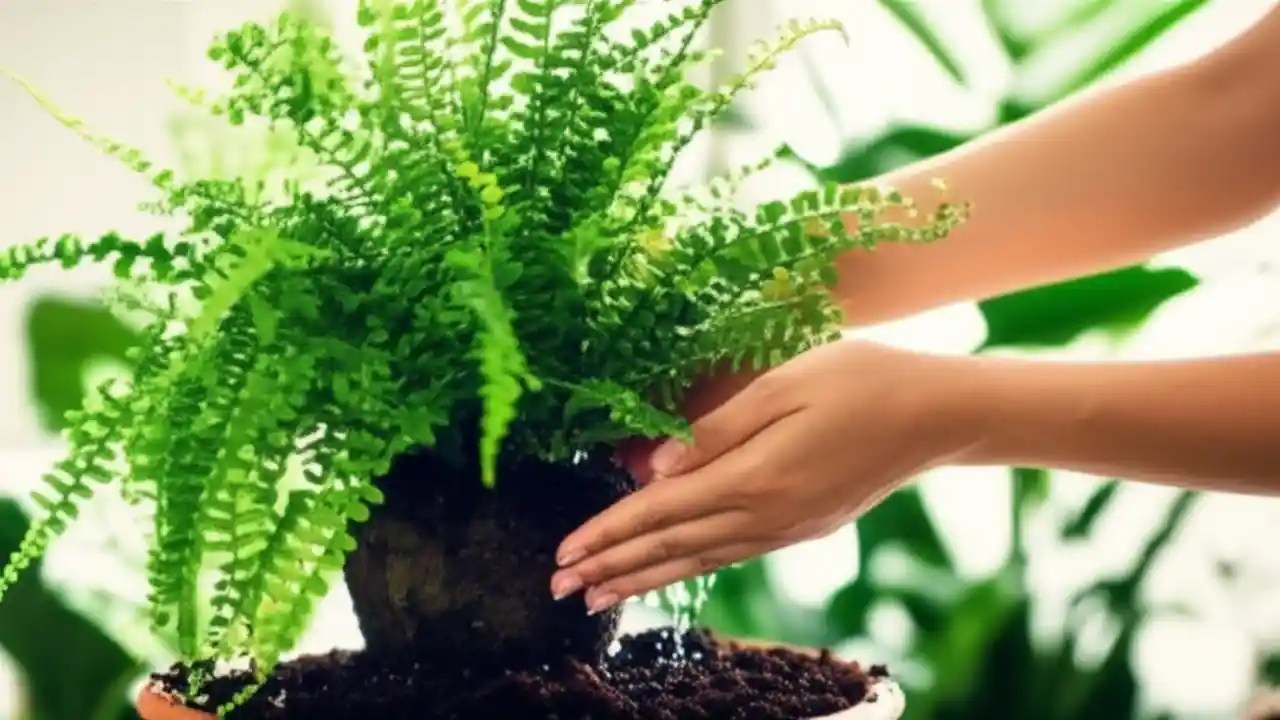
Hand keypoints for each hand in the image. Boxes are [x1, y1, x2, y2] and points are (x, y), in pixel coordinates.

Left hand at [551, 340, 978, 613]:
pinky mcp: (801, 528)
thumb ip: (714, 430)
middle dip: (610, 568)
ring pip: (697, 562)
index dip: (607, 533)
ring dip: (643, 578)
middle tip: (559, 590)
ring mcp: (785, 528)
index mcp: (753, 477)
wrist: (935, 415)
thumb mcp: (783, 386)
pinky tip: (669, 573)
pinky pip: (730, 556)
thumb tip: (651, 469)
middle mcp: (765, 515)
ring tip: (599, 596)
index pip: (660, 514)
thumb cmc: (860, 381)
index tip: (563, 553)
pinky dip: (688, 569)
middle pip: (670, 548)